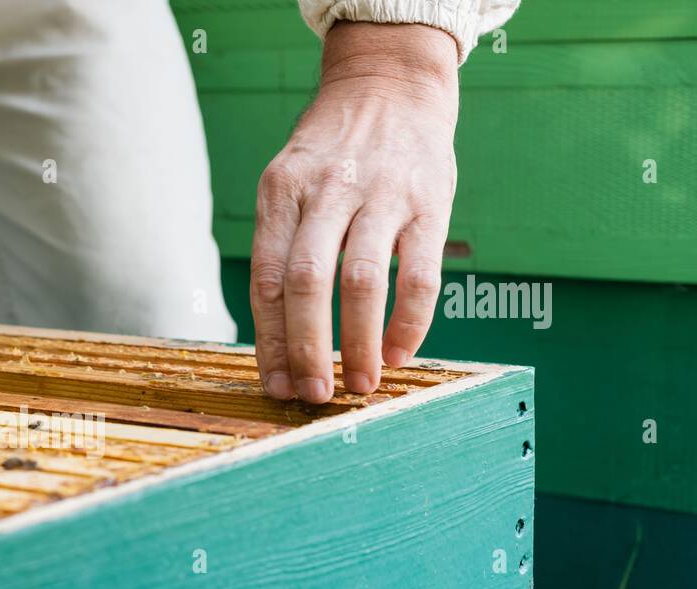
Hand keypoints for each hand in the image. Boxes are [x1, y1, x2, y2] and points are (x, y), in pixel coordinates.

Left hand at [251, 21, 458, 402]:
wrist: (390, 85)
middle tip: (315, 395)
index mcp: (281, 193)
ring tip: (358, 384)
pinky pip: (419, 275)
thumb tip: (276, 338)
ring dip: (358, 343)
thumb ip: (281, 247)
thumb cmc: (331, 154)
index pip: (267, 280)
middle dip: (308, 349)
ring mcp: (380, 195)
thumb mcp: (288, 184)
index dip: (270, 341)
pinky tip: (398, 352)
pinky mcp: (429, 202)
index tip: (276, 385)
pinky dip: (408, 323)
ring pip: (361, 283)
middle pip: (306, 283)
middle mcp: (326, 191)